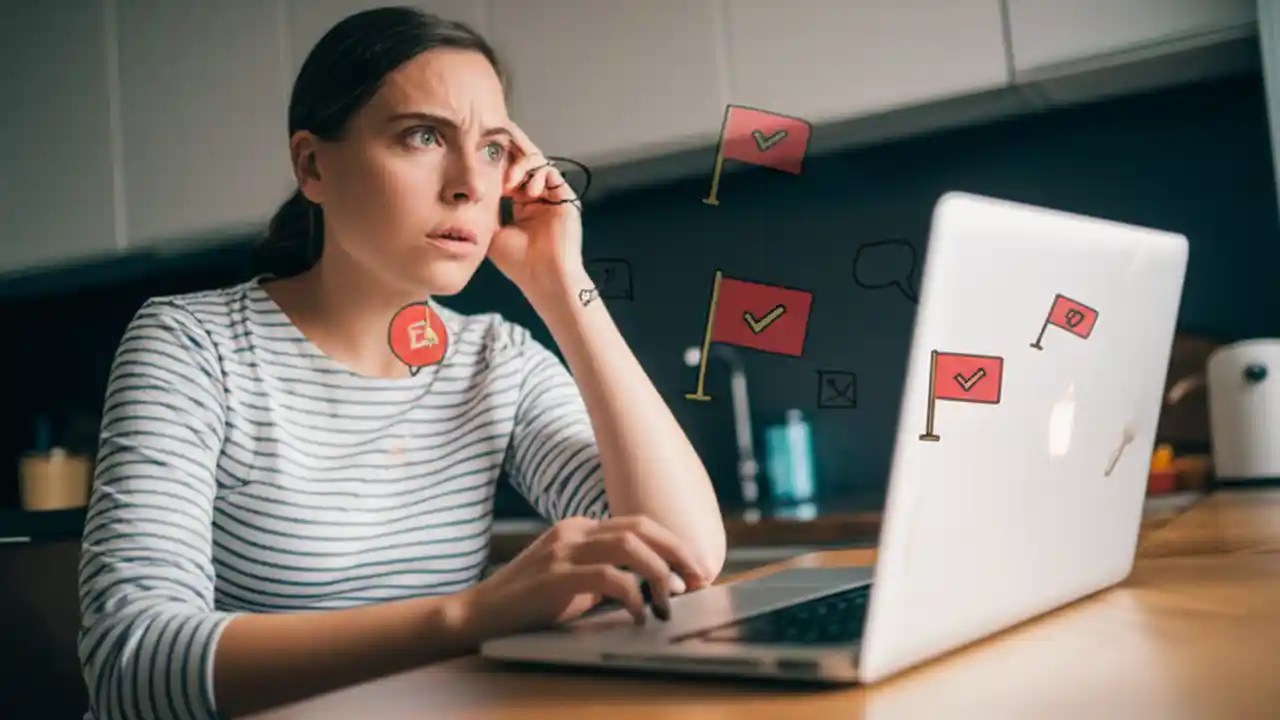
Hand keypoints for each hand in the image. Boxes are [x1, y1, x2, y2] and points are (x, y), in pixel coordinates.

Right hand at [456, 515, 711, 641]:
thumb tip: (661, 585)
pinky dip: (633, 595)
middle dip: (677, 552)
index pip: (638, 523)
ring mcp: (562, 550)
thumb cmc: (531, 603)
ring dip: (660, 572)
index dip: (673, 543)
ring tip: (672, 599)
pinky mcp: (555, 576)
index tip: (696, 569)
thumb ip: (608, 574)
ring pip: (629, 546)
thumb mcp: (575, 580)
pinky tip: (640, 615)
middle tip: (699, 579)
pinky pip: (608, 577)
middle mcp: (573, 531)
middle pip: (640, 527)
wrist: (479, 615)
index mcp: (579, 527)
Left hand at [487, 121, 583, 298]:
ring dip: (520, 167)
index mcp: (522, 204)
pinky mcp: (565, 197)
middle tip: (494, 148)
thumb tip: (471, 186)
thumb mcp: (491, 230)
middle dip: (509, 152)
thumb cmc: (518, 262)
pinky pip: (550, 172)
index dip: (497, 162)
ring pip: (536, 162)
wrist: (543, 278)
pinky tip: (527, 192)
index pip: (510, 172)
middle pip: (524, 161)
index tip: (479, 157)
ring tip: (509, 184)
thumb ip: (485, 207)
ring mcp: (552, 196)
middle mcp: (538, 197)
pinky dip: (537, 175)